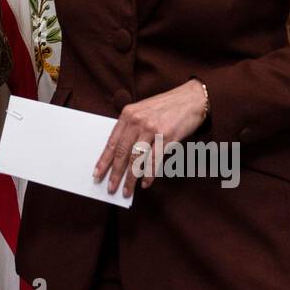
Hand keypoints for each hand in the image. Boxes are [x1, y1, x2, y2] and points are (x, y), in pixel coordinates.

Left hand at [92, 80, 207, 197]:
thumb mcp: (142, 110)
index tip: (97, 174)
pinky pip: (154, 161)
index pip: (112, 142)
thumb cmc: (166, 106)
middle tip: (111, 188)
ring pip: (137, 159)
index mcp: (128, 114)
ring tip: (127, 191)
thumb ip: (130, 127)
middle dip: (115, 173)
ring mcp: (153, 130)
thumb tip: (119, 153)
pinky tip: (145, 184)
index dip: (104, 160)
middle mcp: (138, 122)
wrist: (192, 98)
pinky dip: (149, 175)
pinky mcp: (167, 137)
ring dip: (131, 179)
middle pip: (122, 153)